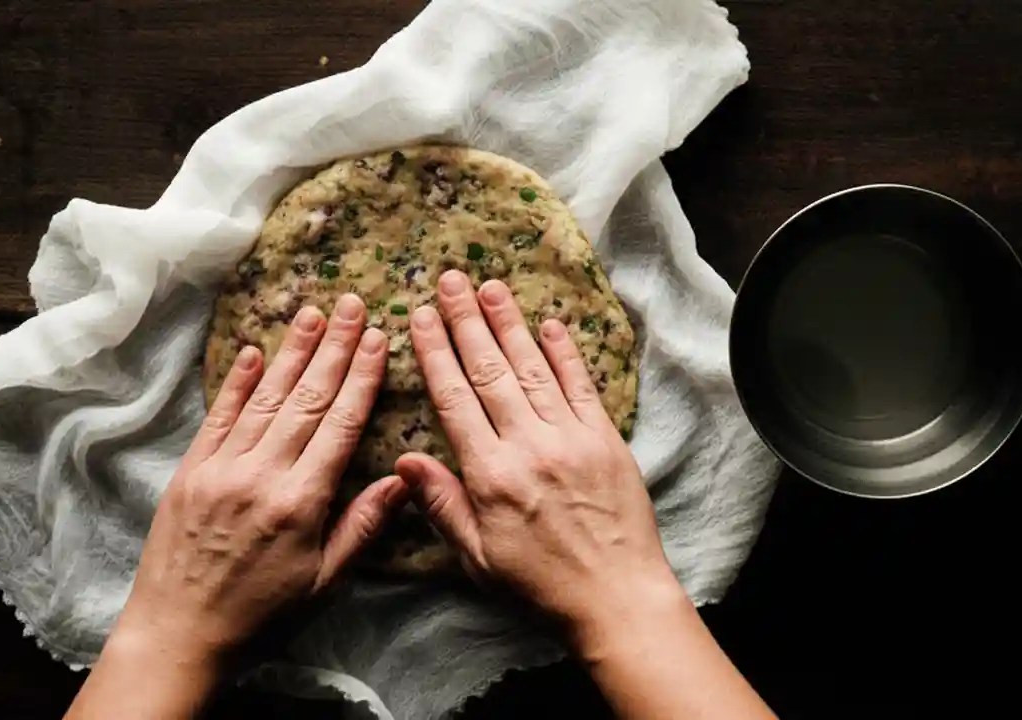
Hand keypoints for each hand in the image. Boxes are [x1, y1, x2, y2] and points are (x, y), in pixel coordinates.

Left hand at [71, 295, 406, 719]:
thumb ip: (362, 527)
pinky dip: (236, 383)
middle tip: (352, 305)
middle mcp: (260, 475)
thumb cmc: (260, 616)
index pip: (339, 424)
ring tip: (313, 313)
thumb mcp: (324, 582)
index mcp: (300, 502)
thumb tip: (402, 479)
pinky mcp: (190, 471)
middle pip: (305, 398)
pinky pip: (218, 417)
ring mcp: (220, 469)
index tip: (379, 340)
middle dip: (334, 348)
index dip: (362, 378)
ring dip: (291, 352)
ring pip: (264, 398)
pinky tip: (252, 352)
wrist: (177, 636)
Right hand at [397, 271, 776, 719]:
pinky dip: (564, 352)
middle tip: (449, 280)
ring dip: (509, 323)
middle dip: (466, 321)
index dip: (435, 353)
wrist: (616, 596)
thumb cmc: (540, 585)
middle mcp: (529, 446)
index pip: (454, 399)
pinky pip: (581, 386)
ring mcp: (571, 438)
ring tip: (489, 286)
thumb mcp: (476, 557)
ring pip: (533, 368)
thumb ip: (442, 505)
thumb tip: (405, 460)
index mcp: (490, 475)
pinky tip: (549, 323)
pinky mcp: (605, 439)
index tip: (420, 317)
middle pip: (490, 371)